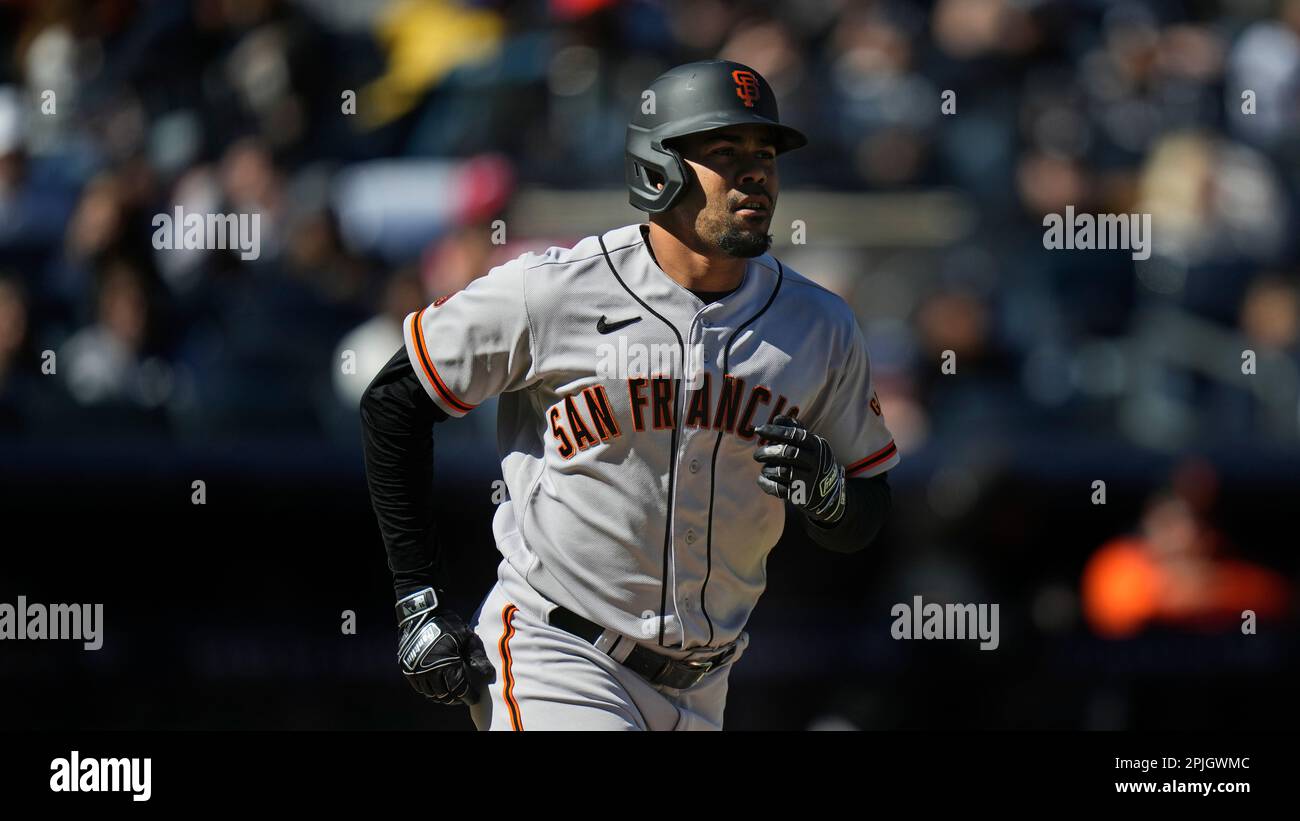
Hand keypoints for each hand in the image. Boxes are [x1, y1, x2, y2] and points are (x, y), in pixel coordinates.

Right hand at [396, 588, 494, 704]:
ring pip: (431, 694)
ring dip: (443, 696)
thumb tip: (490, 676)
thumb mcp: (467, 638)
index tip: (475, 697)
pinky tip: (437, 688)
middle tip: (464, 696)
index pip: (460, 690)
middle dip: (456, 698)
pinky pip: (420, 688)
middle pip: (445, 695)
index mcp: (446, 666)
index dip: (469, 696)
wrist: (420, 614)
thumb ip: (478, 658)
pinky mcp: (408, 669)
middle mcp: (429, 673)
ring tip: (452, 694)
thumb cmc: (447, 625)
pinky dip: (430, 691)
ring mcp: (416, 672)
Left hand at [752, 415, 846, 524]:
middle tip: (757, 455)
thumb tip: (777, 418)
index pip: (795, 435)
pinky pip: (778, 489)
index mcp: (818, 446)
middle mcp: (817, 463)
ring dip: (767, 469)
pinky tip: (762, 479)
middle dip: (767, 452)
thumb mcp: (810, 445)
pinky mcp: (801, 497)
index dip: (775, 431)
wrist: (827, 496)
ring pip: (782, 471)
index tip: (758, 430)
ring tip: (765, 468)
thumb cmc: (813, 463)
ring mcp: (810, 481)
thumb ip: (794, 429)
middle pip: (788, 453)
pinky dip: (766, 483)